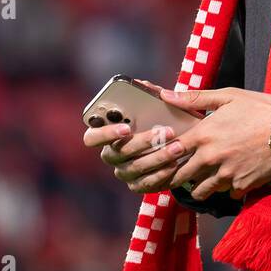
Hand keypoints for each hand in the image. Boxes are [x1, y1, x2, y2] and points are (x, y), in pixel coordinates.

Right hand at [83, 80, 189, 194]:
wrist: (178, 143)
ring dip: (158, 157)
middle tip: (166, 131)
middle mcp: (111, 155)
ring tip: (178, 147)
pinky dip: (161, 174)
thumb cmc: (161, 119)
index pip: (91, 138)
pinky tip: (175, 164)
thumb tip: (144, 86)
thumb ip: (150, 95)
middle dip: (143, 142)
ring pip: (135, 168)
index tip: (126, 127)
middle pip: (118, 153)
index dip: (105, 133)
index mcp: (107, 134)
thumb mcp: (157, 105)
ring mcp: (124, 172)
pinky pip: (146, 184)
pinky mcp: (138, 185)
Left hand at [161, 88, 270, 200]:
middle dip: (177, 176)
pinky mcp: (242, 186)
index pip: (171, 152)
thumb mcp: (229, 96)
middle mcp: (210, 158)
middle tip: (178, 174)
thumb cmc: (260, 110)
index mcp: (204, 135)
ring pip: (201, 191)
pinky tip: (229, 181)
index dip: (165, 155)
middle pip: (181, 176)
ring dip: (198, 187)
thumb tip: (166, 94)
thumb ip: (195, 97)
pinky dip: (226, 189)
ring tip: (200, 182)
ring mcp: (226, 175)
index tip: (164, 157)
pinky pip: (226, 194)